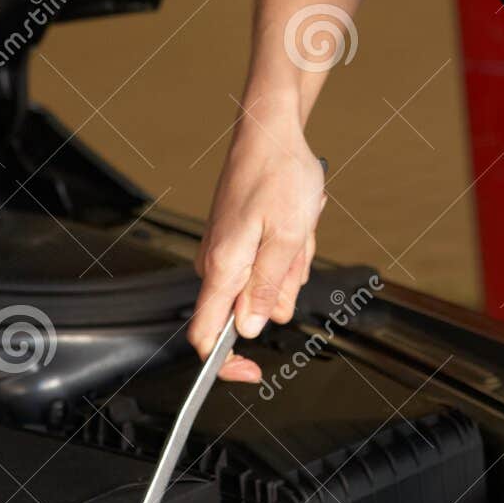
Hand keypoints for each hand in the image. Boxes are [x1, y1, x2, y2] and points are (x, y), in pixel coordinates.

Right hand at [187, 106, 326, 382]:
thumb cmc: (280, 174)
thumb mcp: (288, 235)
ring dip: (292, 262)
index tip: (254, 372)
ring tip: (297, 226)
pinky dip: (289, 246)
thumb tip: (250, 329)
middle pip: (250, 309)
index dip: (226, 364)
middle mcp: (216, 262)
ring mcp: (226, 249)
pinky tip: (294, 220)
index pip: (205, 337)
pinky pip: (269, 260)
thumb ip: (268, 287)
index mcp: (224, 267)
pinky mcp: (237, 238)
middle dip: (283, 290)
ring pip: (266, 283)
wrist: (270, 130)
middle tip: (298, 248)